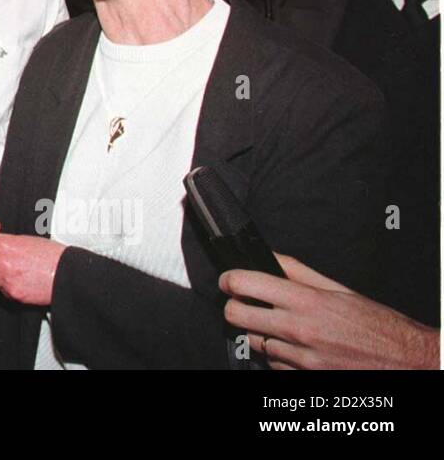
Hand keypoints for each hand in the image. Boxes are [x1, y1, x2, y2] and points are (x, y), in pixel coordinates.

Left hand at [0, 232, 65, 305]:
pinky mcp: (13, 295)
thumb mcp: (23, 241)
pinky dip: (12, 289)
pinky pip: (6, 292)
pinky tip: (24, 282)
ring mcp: (5, 280)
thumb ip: (4, 243)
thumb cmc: (49, 254)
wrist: (67, 273)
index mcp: (2, 244)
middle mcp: (0, 262)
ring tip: (14, 274)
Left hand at [220, 254, 439, 369]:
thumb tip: (270, 256)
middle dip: (234, 307)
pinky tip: (293, 348)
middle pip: (236, 316)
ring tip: (278, 327)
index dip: (229, 280)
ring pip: (253, 342)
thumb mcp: (338, 289)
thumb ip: (298, 272)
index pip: (246, 284)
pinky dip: (276, 356)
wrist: (406, 362)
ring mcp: (300, 358)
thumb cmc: (378, 326)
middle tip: (242, 304)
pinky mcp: (304, 377)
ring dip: (259, 334)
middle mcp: (299, 330)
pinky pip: (272, 365)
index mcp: (307, 302)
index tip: (228, 281)